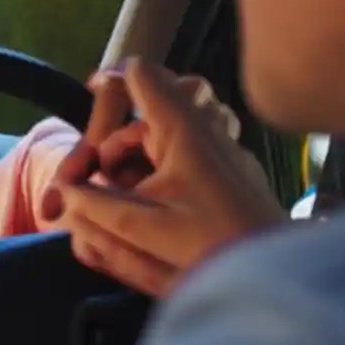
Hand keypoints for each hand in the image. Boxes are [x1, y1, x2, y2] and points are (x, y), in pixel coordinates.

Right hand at [52, 59, 285, 295]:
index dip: (112, 78)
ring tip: (127, 200)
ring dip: (137, 160)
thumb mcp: (145, 229)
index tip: (90, 94)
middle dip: (117, 142)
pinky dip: (161, 170)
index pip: (142, 74)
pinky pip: (188, 153)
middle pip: (149, 112)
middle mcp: (205, 129)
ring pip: (167, 135)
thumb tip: (64, 194)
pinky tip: (156, 208)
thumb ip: (97, 206)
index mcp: (182, 130)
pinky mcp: (233, 170)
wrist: (280, 270)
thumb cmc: (213, 244)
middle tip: (101, 180)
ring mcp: (223, 149)